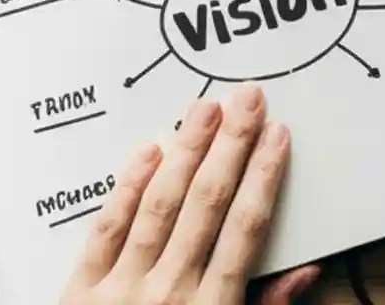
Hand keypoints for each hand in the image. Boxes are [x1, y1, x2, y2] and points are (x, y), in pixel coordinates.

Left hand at [60, 83, 319, 304]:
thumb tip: (304, 272)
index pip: (246, 227)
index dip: (264, 175)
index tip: (279, 136)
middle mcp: (168, 292)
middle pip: (206, 202)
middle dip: (231, 144)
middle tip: (246, 98)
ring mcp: (121, 289)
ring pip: (159, 204)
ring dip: (184, 150)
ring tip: (202, 109)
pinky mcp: (80, 290)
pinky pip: (105, 228)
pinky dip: (126, 187)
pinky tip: (146, 151)